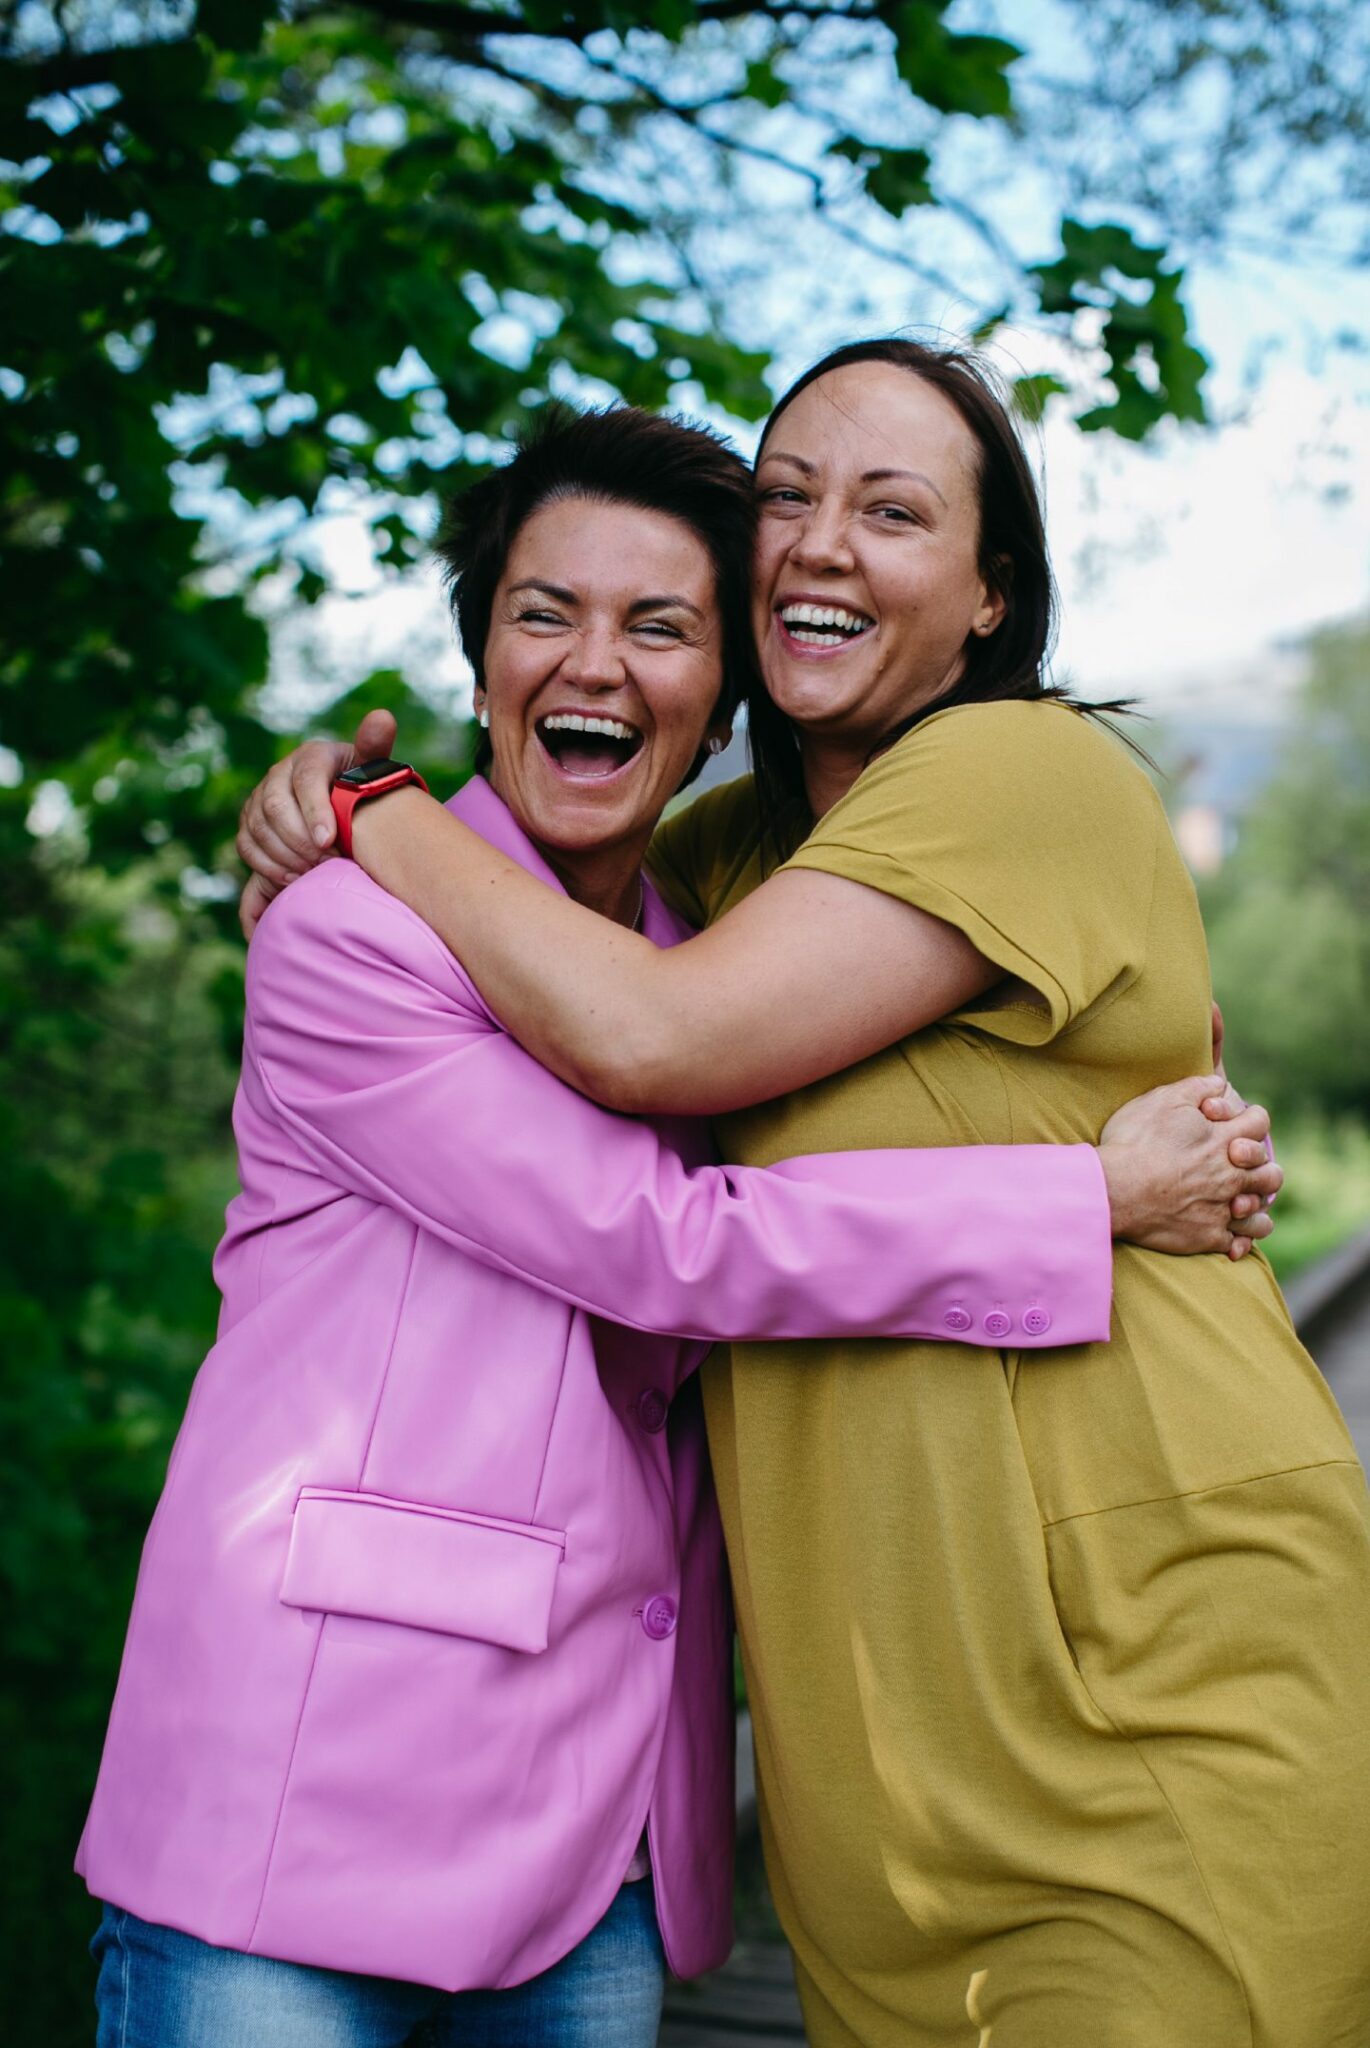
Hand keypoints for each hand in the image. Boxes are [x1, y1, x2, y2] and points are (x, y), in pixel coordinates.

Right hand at [236, 708, 396, 939]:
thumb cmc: (360, 786)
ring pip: (259, 828)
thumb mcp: (371, 767)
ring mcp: (259, 799)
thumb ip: (375, 746)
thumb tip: (382, 717)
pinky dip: (268, 865)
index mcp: (310, 757)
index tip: (329, 840)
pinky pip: (247, 846)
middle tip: (327, 863)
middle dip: (300, 841)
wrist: (342, 805)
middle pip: (276, 808)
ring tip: (314, 872)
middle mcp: (279, 774)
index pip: (306, 780)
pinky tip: (294, 878)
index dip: (315, 811)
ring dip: (286, 856)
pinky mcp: (249, 823)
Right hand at [1098, 1074, 1282, 1261]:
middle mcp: (1231, 1176)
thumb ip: (1198, 1087)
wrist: (1115, 1190)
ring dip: (1256, 1205)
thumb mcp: (1163, 1100)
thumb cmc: (1135, 1142)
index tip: (1239, 1121)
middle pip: (1272, 1173)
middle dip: (1262, 1167)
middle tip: (1241, 1165)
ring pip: (1261, 1212)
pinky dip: (1240, 1240)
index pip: (1260, 1123)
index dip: (1253, 1118)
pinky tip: (1231, 1236)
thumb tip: (1220, 1082)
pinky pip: (1239, 1243)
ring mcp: (1222, 1208)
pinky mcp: (1207, 1236)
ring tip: (1242, 1202)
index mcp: (1224, 1140)